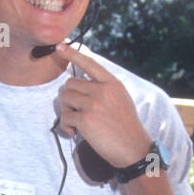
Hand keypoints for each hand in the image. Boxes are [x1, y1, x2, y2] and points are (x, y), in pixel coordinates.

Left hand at [53, 43, 152, 168]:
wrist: (134, 149)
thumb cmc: (125, 127)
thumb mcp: (120, 99)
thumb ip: (104, 89)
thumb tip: (82, 85)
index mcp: (112, 83)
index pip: (90, 63)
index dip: (72, 54)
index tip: (59, 46)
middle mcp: (103, 90)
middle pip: (70, 84)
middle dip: (69, 98)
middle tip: (75, 112)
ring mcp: (94, 103)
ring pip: (65, 98)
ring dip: (66, 111)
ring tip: (76, 123)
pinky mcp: (86, 119)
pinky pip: (64, 116)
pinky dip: (66, 126)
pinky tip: (75, 133)